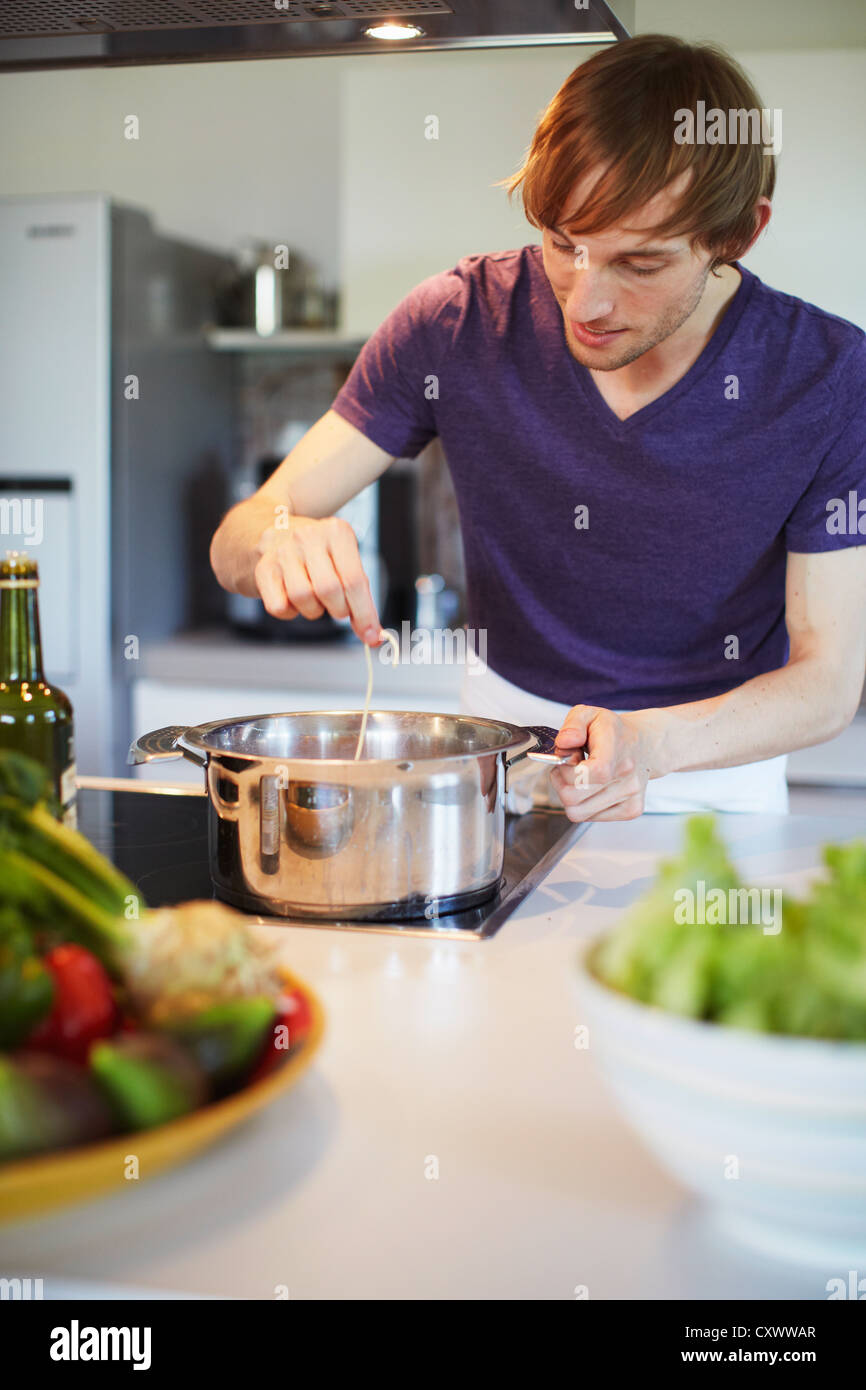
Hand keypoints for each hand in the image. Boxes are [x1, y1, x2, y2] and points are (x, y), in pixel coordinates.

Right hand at [253, 515, 380, 643]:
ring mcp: (282, 552)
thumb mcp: (344, 561)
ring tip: (314, 599)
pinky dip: (290, 612)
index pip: (354, 581)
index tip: (371, 634)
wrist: (271, 534)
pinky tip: (293, 599)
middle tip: (338, 608)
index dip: (364, 613)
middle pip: (330, 591)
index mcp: (336, 532)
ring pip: (303, 598)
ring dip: (313, 610)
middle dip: (339, 610)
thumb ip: (360, 595)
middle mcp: (308, 537)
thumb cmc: (315, 553)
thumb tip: (372, 632)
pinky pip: (279, 607)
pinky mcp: (263, 569)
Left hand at [549, 705, 652, 821]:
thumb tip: (564, 742)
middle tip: (567, 770)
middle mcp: (627, 775)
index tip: (565, 761)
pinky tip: (591, 790)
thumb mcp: (589, 715)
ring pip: (579, 813)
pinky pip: (591, 819)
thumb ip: (573, 725)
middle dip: (561, 784)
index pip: (589, 774)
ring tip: (578, 779)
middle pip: (574, 799)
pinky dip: (585, 806)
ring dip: (571, 797)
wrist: (646, 744)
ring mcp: (631, 795)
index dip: (566, 772)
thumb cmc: (614, 732)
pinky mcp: (632, 810)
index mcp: (616, 749)